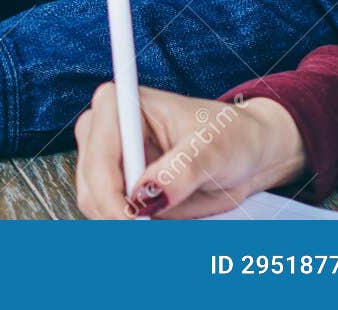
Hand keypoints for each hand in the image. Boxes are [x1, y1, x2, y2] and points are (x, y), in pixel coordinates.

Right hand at [74, 83, 307, 218]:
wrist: (245, 152)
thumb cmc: (231, 136)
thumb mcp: (213, 150)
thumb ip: (180, 171)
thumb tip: (146, 197)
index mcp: (118, 104)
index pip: (99, 160)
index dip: (114, 198)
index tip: (140, 224)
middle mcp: (102, 129)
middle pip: (92, 189)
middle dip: (122, 219)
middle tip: (158, 234)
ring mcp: (105, 157)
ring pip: (97, 208)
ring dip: (129, 227)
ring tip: (170, 226)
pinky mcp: (115, 183)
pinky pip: (112, 217)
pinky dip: (134, 229)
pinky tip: (161, 225)